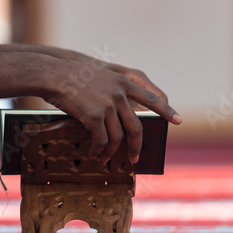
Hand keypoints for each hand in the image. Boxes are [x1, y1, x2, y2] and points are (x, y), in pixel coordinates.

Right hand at [45, 60, 180, 163]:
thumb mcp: (101, 75)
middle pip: (136, 127)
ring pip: (117, 137)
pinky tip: (95, 154)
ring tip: (106, 157)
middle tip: (134, 157)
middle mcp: (120, 93)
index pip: (152, 98)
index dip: (166, 111)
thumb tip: (122, 114)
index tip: (178, 120)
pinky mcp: (94, 116)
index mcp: (123, 81)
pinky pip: (101, 140)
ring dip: (112, 151)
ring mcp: (108, 105)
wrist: (54, 74)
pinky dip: (99, 150)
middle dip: (136, 146)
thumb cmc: (73, 75)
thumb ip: (114, 90)